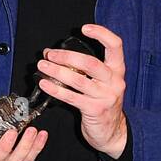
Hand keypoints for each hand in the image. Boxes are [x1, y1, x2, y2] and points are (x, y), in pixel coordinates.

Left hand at [35, 23, 127, 158]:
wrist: (112, 132)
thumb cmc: (102, 103)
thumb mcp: (100, 83)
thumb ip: (82, 69)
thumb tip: (52, 55)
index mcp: (117, 70)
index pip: (115, 46)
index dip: (101, 34)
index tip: (85, 28)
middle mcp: (114, 81)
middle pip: (91, 63)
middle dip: (67, 56)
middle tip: (49, 54)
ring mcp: (106, 96)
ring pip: (78, 80)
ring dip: (57, 71)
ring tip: (42, 66)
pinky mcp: (95, 110)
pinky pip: (72, 97)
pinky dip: (55, 89)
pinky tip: (44, 84)